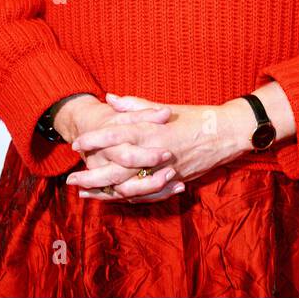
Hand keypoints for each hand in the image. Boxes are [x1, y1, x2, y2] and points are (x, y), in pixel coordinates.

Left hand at [67, 93, 252, 202]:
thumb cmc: (195, 117)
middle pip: (116, 168)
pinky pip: (146, 195)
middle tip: (71, 179)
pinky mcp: (172, 182)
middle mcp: (155, 152)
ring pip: (129, 186)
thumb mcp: (164, 107)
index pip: (115, 135)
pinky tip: (112, 199)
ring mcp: (164, 171)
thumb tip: (110, 98)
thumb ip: (135, 106)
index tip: (76, 144)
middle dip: (92, 174)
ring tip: (85, 193)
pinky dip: (127, 198)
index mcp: (152, 130)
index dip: (94, 140)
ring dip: (105, 192)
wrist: (227, 133)